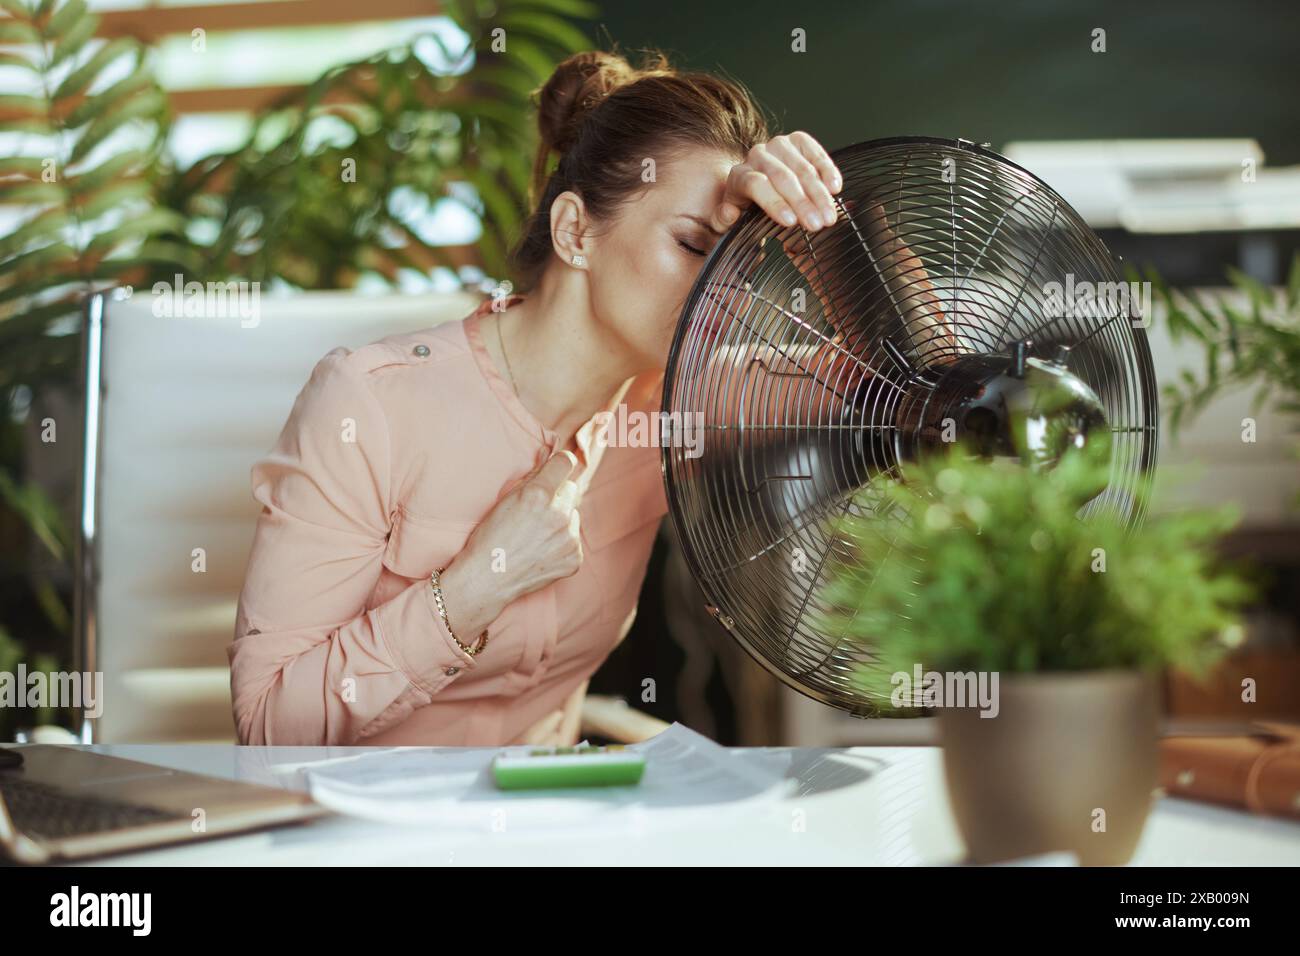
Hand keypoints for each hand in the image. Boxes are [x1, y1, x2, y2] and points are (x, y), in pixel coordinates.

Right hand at [438, 451, 583, 634]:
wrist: (487, 579)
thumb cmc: (490, 538)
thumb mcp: (505, 500)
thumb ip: (531, 477)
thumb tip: (549, 458)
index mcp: (539, 494)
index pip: (566, 462)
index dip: (559, 465)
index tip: (556, 469)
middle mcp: (558, 514)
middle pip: (571, 489)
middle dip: (557, 496)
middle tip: (537, 512)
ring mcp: (569, 538)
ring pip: (573, 515)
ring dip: (561, 520)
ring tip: (536, 536)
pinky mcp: (574, 557)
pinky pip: (574, 539)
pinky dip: (562, 543)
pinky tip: (542, 551)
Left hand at [709, 131, 842, 234]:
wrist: (759, 190)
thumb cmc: (746, 210)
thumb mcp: (729, 222)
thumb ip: (724, 220)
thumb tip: (729, 213)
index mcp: (738, 175)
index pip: (755, 185)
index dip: (774, 202)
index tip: (791, 222)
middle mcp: (757, 155)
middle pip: (782, 177)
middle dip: (802, 203)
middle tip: (818, 225)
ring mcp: (778, 145)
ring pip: (802, 168)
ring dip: (819, 193)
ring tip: (830, 216)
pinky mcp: (798, 140)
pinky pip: (815, 152)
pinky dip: (827, 170)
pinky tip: (835, 188)